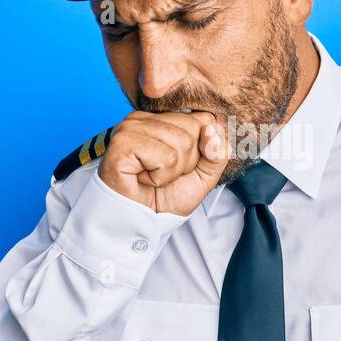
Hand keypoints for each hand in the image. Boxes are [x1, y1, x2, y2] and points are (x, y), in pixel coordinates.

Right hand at [97, 110, 228, 215]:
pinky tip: (142, 179)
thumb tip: (213, 128)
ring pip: (181, 143)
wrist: (141, 223)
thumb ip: (217, 152)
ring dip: (171, 171)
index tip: (178, 166)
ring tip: (152, 177)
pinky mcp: (123, 143)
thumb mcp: (204, 175)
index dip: (200, 150)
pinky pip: (165, 158)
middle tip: (162, 174)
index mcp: (163, 118)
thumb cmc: (165, 197)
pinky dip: (159, 177)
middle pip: (193, 129)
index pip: (203, 119)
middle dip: (186, 162)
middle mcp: (145, 118)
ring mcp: (131, 128)